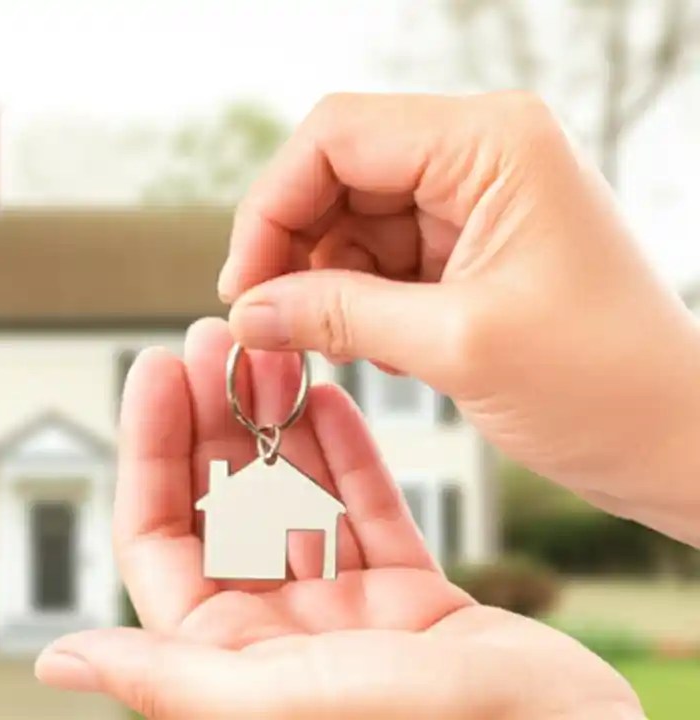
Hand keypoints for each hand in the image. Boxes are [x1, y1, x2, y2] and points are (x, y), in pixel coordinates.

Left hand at [34, 320, 641, 718]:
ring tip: (266, 348)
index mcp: (233, 665)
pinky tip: (325, 397)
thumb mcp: (278, 699)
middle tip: (209, 339)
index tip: (154, 373)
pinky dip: (344, 455)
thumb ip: (169, 674)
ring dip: (274, 424)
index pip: (160, 542)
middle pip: (222, 509)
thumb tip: (59, 660)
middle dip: (210, 420)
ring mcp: (346, 622)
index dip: (150, 453)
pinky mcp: (411, 605)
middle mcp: (281, 641)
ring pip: (293, 501)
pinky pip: (365, 514)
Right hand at [218, 92, 699, 545]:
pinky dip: (356, 303)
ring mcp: (475, 200)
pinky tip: (376, 349)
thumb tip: (245, 312)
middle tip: (268, 322)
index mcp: (493, 143)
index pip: (337, 136)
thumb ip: (337, 317)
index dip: (273, 206)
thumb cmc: (609, 385)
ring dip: (325, 284)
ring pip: (349, 220)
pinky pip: (378, 258)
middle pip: (336, 174)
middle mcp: (482, 155)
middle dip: (293, 249)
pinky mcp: (469, 246)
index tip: (245, 284)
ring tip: (337, 346)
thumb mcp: (455, 346)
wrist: (678, 442)